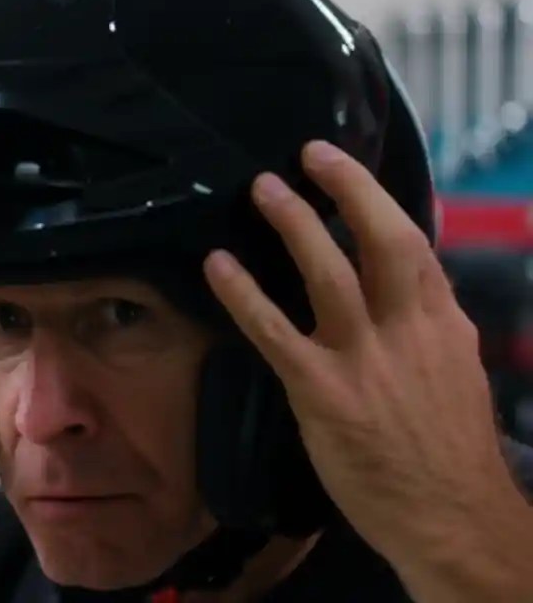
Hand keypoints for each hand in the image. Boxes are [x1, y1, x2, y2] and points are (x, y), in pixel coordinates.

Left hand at [201, 140, 531, 596]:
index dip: (378, 200)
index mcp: (442, 325)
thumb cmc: (448, 452)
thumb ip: (426, 327)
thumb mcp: (454, 374)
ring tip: (263, 188)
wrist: (453, 518)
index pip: (415, 245)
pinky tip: (217, 266)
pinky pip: (275, 331)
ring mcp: (365, 360)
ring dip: (295, 225)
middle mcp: (408, 331)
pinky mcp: (323, 392)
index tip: (344, 169)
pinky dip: (243, 294)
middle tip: (311, 153)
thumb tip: (405, 290)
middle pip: (382, 241)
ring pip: (329, 274)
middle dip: (348, 189)